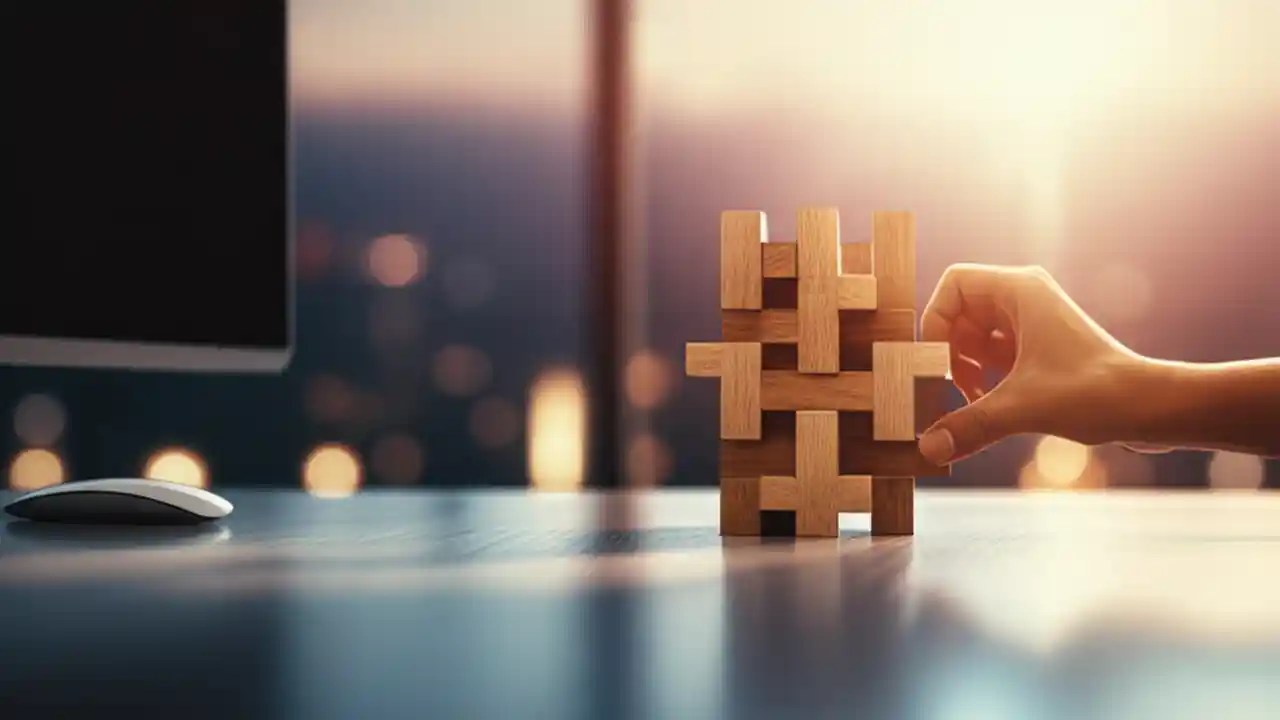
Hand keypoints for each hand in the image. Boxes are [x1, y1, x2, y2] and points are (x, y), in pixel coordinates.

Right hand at [917, 263, 1140, 463]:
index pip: (954, 284)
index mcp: (1020, 290)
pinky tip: (983, 408)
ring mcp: (1032, 325)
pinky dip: (981, 381)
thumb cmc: (1097, 391)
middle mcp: (1024, 300)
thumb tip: (927, 449)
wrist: (1150, 408)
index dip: (935, 319)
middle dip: (946, 352)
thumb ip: (969, 424)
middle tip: (942, 388)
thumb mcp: (1022, 408)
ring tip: (965, 402)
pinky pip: (992, 357)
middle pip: (959, 314)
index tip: (934, 359)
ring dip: (962, 370)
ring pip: (973, 338)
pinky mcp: (1038, 351)